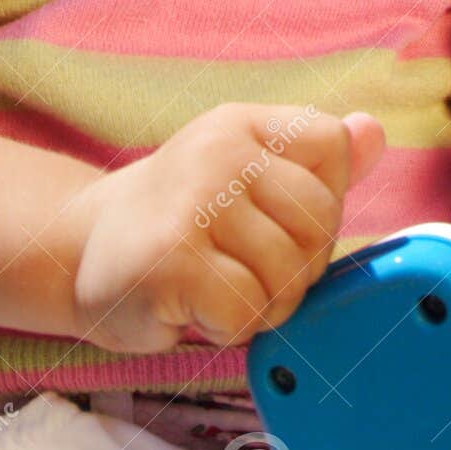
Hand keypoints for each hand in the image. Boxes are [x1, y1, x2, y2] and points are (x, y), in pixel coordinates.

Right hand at [67, 103, 384, 353]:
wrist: (76, 252)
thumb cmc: (176, 220)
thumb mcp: (242, 173)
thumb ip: (311, 163)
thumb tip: (374, 132)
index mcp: (242, 123)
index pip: (332, 145)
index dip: (320, 198)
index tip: (275, 219)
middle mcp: (219, 150)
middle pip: (320, 219)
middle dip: (296, 265)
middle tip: (244, 268)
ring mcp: (194, 201)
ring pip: (289, 272)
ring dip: (262, 303)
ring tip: (218, 288)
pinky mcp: (173, 259)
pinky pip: (249, 310)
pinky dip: (229, 326)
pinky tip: (194, 307)